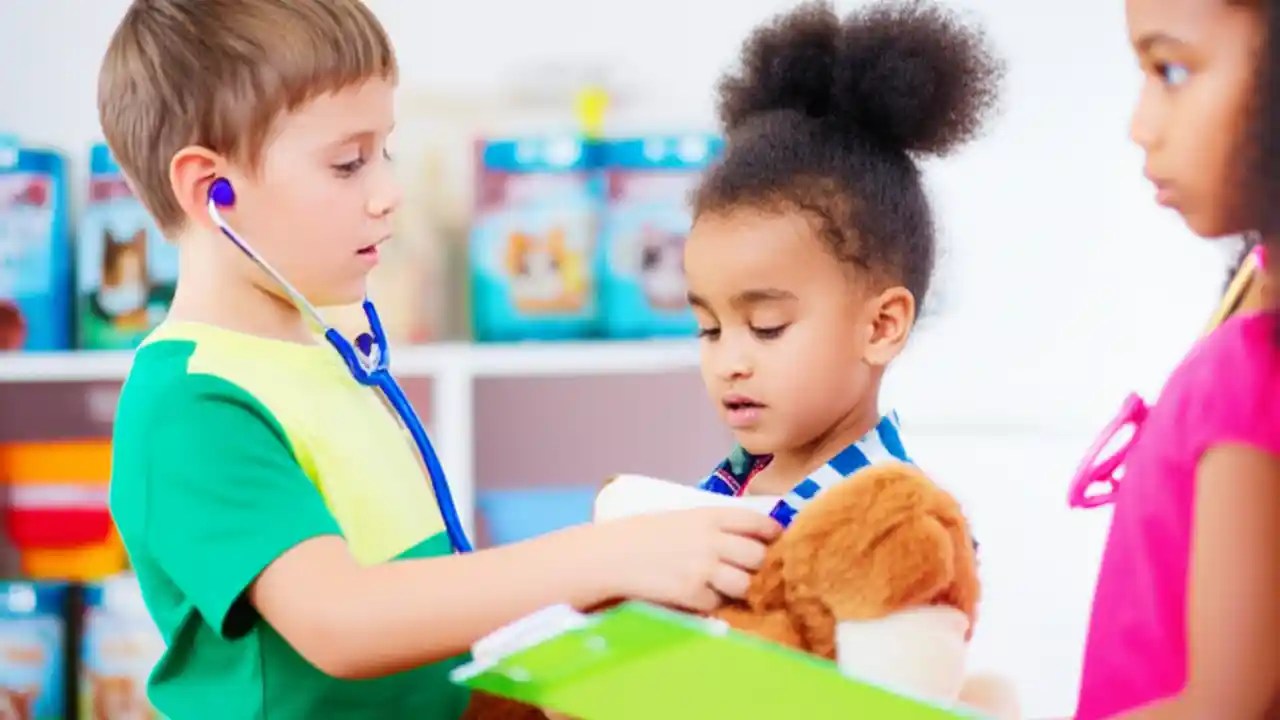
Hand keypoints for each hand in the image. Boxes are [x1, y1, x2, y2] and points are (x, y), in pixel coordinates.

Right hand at [595, 507, 781, 612]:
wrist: (610, 555)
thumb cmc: (645, 534)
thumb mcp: (683, 517)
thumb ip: (715, 525)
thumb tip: (752, 536)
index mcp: (709, 516)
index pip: (756, 522)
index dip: (771, 532)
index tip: (775, 538)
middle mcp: (711, 541)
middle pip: (758, 557)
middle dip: (755, 565)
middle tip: (745, 568)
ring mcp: (702, 568)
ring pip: (744, 584)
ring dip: (736, 588)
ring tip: (720, 585)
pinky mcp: (691, 594)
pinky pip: (717, 604)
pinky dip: (710, 603)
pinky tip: (694, 594)